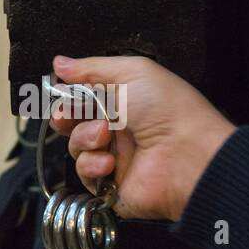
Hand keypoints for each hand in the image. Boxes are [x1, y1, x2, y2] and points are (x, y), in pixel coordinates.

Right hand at [50, 55, 234, 221]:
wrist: (188, 155)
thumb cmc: (171, 111)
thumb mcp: (132, 72)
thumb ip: (92, 67)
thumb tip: (61, 63)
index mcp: (125, 100)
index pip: (84, 95)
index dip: (69, 94)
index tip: (61, 90)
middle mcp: (119, 128)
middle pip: (73, 122)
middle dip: (65, 116)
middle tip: (68, 114)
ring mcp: (115, 157)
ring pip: (76, 147)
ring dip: (83, 138)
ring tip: (103, 135)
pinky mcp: (110, 184)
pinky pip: (84, 174)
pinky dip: (91, 166)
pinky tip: (109, 162)